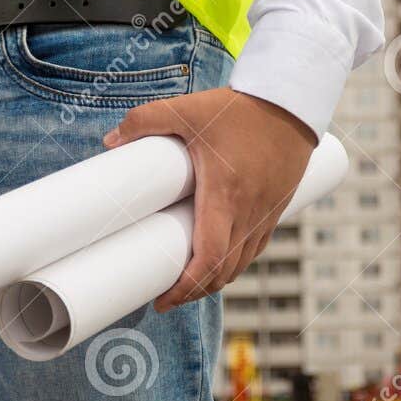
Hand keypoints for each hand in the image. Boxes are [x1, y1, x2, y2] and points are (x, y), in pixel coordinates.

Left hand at [104, 88, 316, 308]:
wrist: (290, 101)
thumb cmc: (238, 109)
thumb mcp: (186, 109)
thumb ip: (144, 121)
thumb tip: (110, 142)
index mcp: (225, 195)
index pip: (208, 259)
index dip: (186, 288)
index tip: (163, 299)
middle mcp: (249, 212)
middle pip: (223, 273)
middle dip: (194, 292)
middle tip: (167, 297)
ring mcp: (266, 214)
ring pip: (241, 265)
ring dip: (215, 280)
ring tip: (188, 282)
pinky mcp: (276, 209)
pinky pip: (255, 249)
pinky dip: (235, 263)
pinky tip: (218, 260)